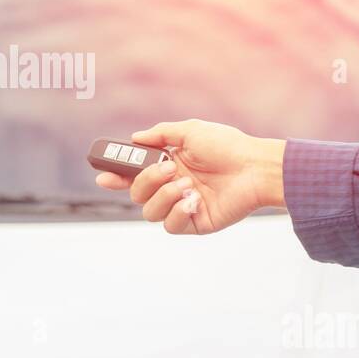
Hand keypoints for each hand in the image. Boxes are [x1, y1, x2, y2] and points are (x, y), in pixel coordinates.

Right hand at [95, 120, 285, 234]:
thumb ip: (160, 135)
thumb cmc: (227, 146)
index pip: (135, 173)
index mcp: (169, 165)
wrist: (255, 167)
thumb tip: (135, 138)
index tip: (103, 175)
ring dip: (163, 196)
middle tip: (166, 169)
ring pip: (149, 212)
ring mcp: (183, 206)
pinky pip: (171, 226)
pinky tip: (194, 199)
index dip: (116, 176)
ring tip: (187, 184)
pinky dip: (178, 211)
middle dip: (145, 181)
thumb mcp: (190, 131)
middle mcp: (172, 186)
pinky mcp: (196, 223)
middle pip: (136, 194)